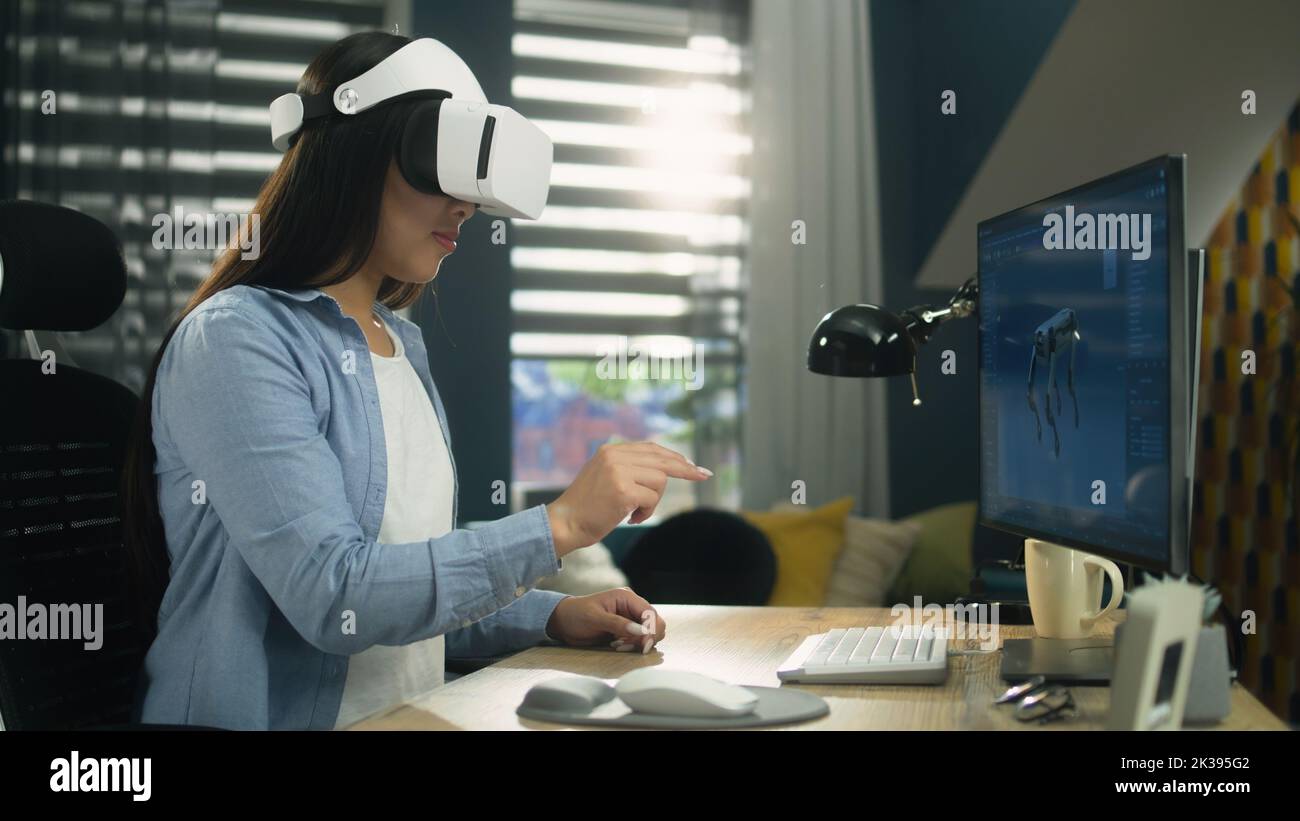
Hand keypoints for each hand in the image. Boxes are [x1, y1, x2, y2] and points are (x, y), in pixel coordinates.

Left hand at [545, 588, 666, 653]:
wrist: (563, 622)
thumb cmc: (575, 615)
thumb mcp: (594, 618)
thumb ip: (617, 624)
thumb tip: (641, 631)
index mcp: (626, 597)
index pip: (649, 613)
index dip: (651, 629)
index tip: (644, 645)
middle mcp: (631, 606)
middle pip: (655, 622)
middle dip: (647, 637)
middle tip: (629, 647)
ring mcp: (630, 618)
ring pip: (649, 632)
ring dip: (640, 642)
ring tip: (619, 646)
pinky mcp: (626, 629)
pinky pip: (640, 639)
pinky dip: (634, 645)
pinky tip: (618, 646)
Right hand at [546, 442, 710, 555]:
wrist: (566, 522)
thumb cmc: (587, 507)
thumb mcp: (605, 477)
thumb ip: (628, 468)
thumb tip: (663, 469)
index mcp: (611, 450)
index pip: (652, 449)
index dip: (674, 457)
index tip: (693, 466)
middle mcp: (615, 456)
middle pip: (662, 460)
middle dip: (686, 469)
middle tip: (704, 475)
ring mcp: (619, 471)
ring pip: (660, 481)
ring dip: (653, 501)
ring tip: (635, 512)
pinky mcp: (623, 490)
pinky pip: (652, 499)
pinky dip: (646, 512)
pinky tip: (630, 518)